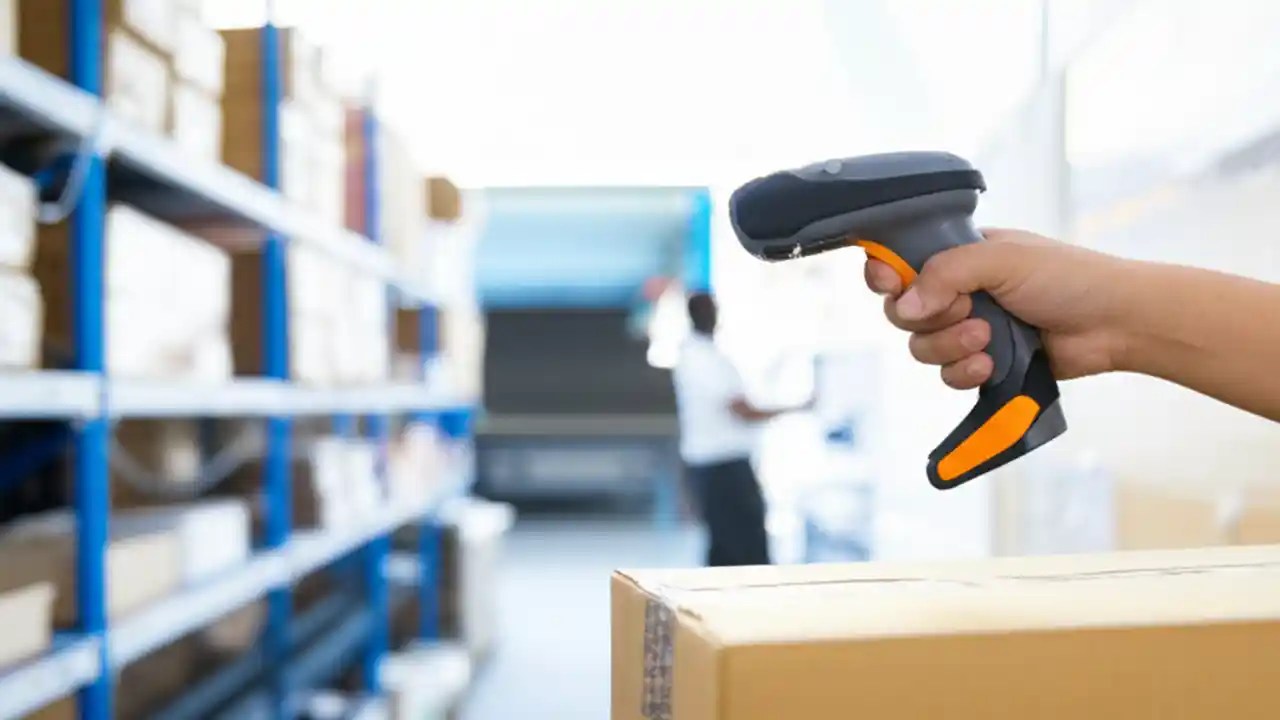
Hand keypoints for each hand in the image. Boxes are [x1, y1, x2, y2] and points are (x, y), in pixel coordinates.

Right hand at [863, 228, 1131, 388]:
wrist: (1116, 324)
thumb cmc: (1069, 278)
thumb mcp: (1003, 259)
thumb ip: (947, 273)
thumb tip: (905, 305)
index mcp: (959, 254)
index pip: (901, 260)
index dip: (886, 274)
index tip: (890, 284)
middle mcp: (958, 290)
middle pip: (903, 310)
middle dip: (929, 318)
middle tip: (963, 311)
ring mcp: (969, 327)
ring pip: (922, 346)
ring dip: (950, 346)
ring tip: (988, 340)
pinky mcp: (983, 362)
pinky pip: (948, 375)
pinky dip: (964, 372)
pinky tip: (990, 365)